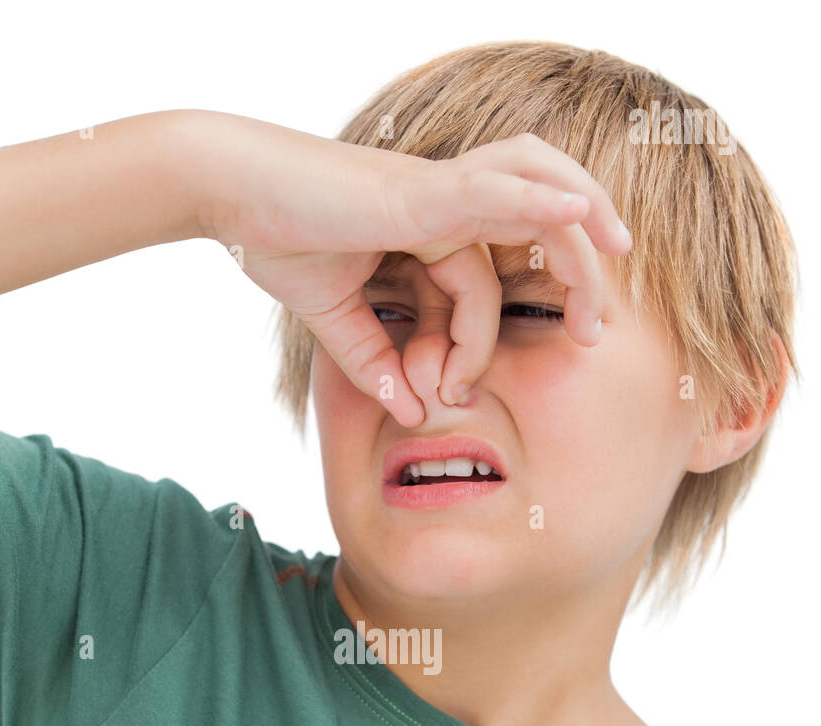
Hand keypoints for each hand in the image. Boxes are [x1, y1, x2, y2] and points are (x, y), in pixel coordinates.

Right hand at [198, 115, 631, 425]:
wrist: (232, 195)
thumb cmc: (278, 239)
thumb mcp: (335, 319)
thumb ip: (373, 361)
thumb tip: (408, 410)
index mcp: (427, 234)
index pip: (481, 292)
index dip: (477, 347)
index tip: (447, 392)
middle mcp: (444, 207)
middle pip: (534, 232)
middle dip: (577, 275)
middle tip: (597, 331)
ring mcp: (437, 192)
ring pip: (535, 200)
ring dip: (583, 224)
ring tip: (619, 251)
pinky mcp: (423, 191)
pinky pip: (500, 188)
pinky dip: (544, 195)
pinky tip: (580, 207)